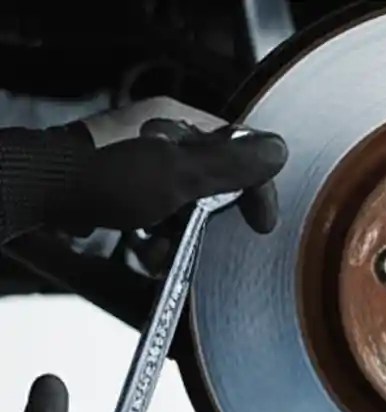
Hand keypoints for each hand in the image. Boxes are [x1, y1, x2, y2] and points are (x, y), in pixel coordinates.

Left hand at [50, 96, 287, 234]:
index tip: (261, 222)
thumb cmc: (105, 177)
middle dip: (211, 217)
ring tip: (166, 251)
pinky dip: (155, 235)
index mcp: (176, 121)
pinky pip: (154, 213)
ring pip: (183, 201)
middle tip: (205, 239)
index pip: (238, 148)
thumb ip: (232, 163)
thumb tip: (279, 150)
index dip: (256, 187)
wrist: (40, 191)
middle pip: (211, 179)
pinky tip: (146, 250)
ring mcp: (135, 161)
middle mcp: (158, 136)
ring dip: (182, 233)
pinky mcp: (116, 186)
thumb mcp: (180, 173)